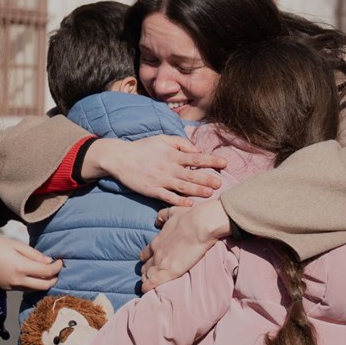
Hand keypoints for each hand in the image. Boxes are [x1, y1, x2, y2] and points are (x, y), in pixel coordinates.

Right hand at [0, 236, 61, 290]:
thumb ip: (34, 254)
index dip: (57, 267)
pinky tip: (33, 276)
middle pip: (44, 286)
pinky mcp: (6, 288)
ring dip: (44, 283)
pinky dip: (33, 284)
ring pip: (34, 289)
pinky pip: (24, 289)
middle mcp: (18, 281)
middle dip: (54, 279)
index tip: (60, 261)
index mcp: (22, 267)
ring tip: (47, 272)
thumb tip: (48, 261)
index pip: (47, 272)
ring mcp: (12, 287)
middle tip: (57, 270)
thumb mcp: (17, 245)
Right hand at [84, 136, 225, 206]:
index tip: (225, 163)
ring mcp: (161, 180)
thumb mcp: (162, 139)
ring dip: (198, 191)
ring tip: (210, 194)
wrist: (120, 158)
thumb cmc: (143, 148)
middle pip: (192, 175)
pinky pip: (168, 197)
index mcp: (172, 155)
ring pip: (183, 187)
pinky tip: (190, 204)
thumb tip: (197, 150)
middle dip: (208, 179)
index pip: (196, 158)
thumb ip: (180, 143)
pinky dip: (179, 201)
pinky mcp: (152, 190)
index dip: (211, 161)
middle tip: (221, 184)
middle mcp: (169, 168)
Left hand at [139, 198, 229, 291]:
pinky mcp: (170, 271)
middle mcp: (156, 252)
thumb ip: (163, 216)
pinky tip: (146, 289)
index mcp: (157, 241)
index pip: (145, 254)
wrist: (200, 224)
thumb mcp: (172, 212)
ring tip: (152, 283)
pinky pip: (151, 283)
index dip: (147, 259)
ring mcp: (161, 262)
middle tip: (153, 274)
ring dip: (148, 278)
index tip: (151, 262)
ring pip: (147, 275)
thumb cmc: (189, 217)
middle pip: (145, 266)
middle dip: (147, 270)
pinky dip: (148, 286)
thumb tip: (158, 221)